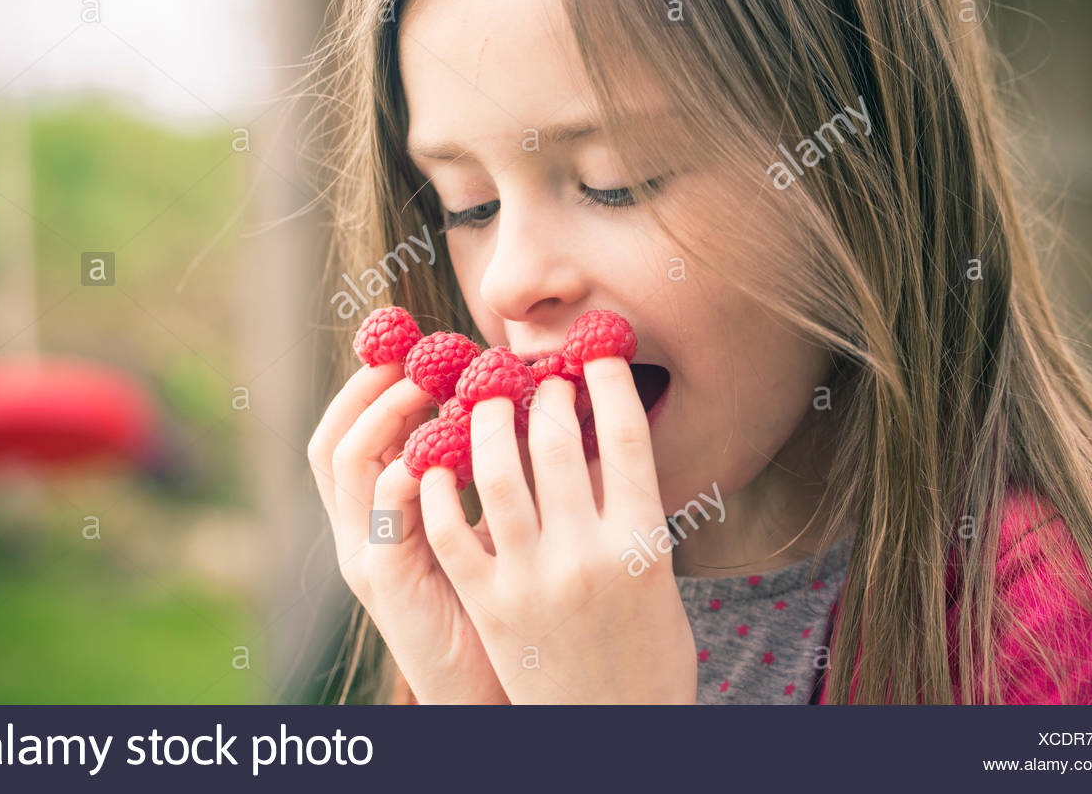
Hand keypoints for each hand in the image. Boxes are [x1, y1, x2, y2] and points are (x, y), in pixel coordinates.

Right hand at [306, 361, 508, 703]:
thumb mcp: (483, 525)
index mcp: (377, 516)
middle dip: (369, 388)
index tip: (410, 340)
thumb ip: (481, 472)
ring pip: (345, 464)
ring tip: (428, 385)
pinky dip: (407, 469)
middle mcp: (356, 531)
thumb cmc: (494, 602)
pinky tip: (443, 445)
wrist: (485, 687)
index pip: (350, 433)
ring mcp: (363, 555)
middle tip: (415, 353)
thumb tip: (517, 401)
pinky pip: (383, 511)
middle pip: (332, 439)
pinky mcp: (384, 581)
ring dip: (385, 414)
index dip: (371, 384)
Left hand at [418, 356, 696, 703]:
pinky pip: (451, 531)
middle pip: (558, 443)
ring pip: (496, 475)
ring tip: (481, 402)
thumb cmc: (645, 654)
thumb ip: (626, 513)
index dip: (608, 383)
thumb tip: (595, 440)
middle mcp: (588, 557)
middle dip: (542, 394)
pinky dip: (439, 488)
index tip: (596, 356)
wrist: (614, 734)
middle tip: (532, 377)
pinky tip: (436, 463)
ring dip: (484, 424)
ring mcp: (533, 581)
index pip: (626, 437)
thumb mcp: (654, 579)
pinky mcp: (489, 606)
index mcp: (641, 544)